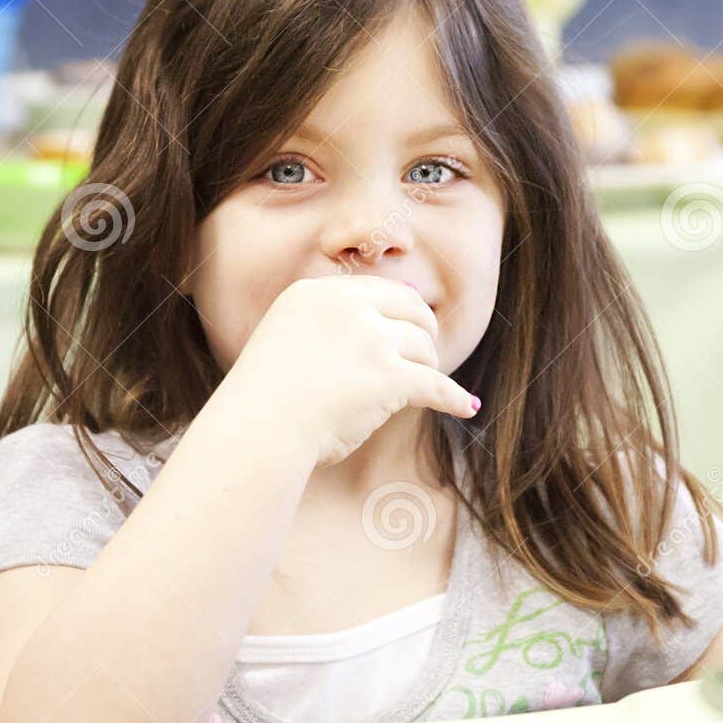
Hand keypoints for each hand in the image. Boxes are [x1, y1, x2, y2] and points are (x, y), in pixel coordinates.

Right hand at [221, 274, 479, 466]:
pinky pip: (436, 385)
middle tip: (426, 357)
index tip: (414, 329)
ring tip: (422, 390)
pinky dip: (454, 398)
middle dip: (424, 334)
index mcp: (315, 293)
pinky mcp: (389, 376)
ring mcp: (369, 339)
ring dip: (427, 370)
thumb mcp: (288, 338)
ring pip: (423, 349)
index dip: (405, 311)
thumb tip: (391, 300)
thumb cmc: (265, 400)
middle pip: (412, 311)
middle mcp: (345, 307)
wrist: (255, 432)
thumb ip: (330, 321)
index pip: (381, 290)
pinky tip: (467, 407)